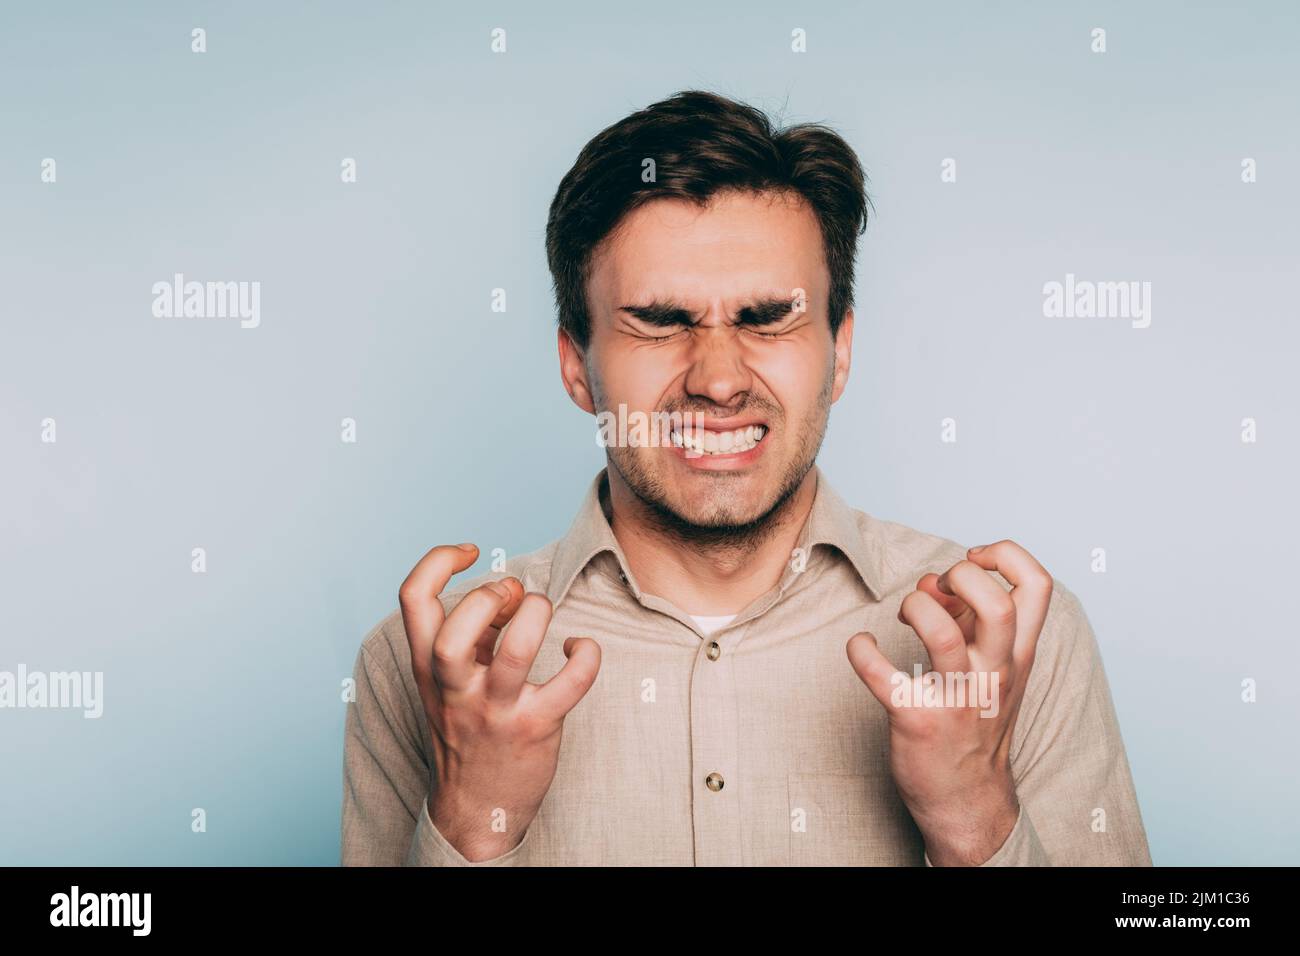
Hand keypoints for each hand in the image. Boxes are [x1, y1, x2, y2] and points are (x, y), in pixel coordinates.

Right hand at [398, 543, 600, 860]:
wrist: (475, 809)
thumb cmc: (468, 730)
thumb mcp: (451, 679)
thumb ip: (472, 632)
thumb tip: (508, 590)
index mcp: (427, 667)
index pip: (412, 597)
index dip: (439, 560)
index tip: (472, 552)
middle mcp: (455, 688)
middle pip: (454, 629)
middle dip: (490, 595)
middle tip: (512, 598)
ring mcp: (495, 710)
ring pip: (516, 650)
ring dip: (537, 615)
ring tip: (543, 616)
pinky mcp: (535, 727)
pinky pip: (571, 681)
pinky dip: (585, 653)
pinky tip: (579, 648)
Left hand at [845, 540, 1052, 864]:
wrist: (967, 801)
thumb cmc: (974, 722)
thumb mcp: (989, 668)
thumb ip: (968, 619)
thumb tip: (933, 582)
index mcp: (1018, 654)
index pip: (1039, 584)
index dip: (1005, 555)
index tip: (972, 559)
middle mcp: (994, 673)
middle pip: (996, 603)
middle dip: (959, 576)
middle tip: (937, 591)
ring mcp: (957, 697)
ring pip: (940, 634)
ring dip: (913, 607)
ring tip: (904, 615)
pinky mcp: (916, 720)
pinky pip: (882, 675)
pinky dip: (862, 650)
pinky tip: (861, 646)